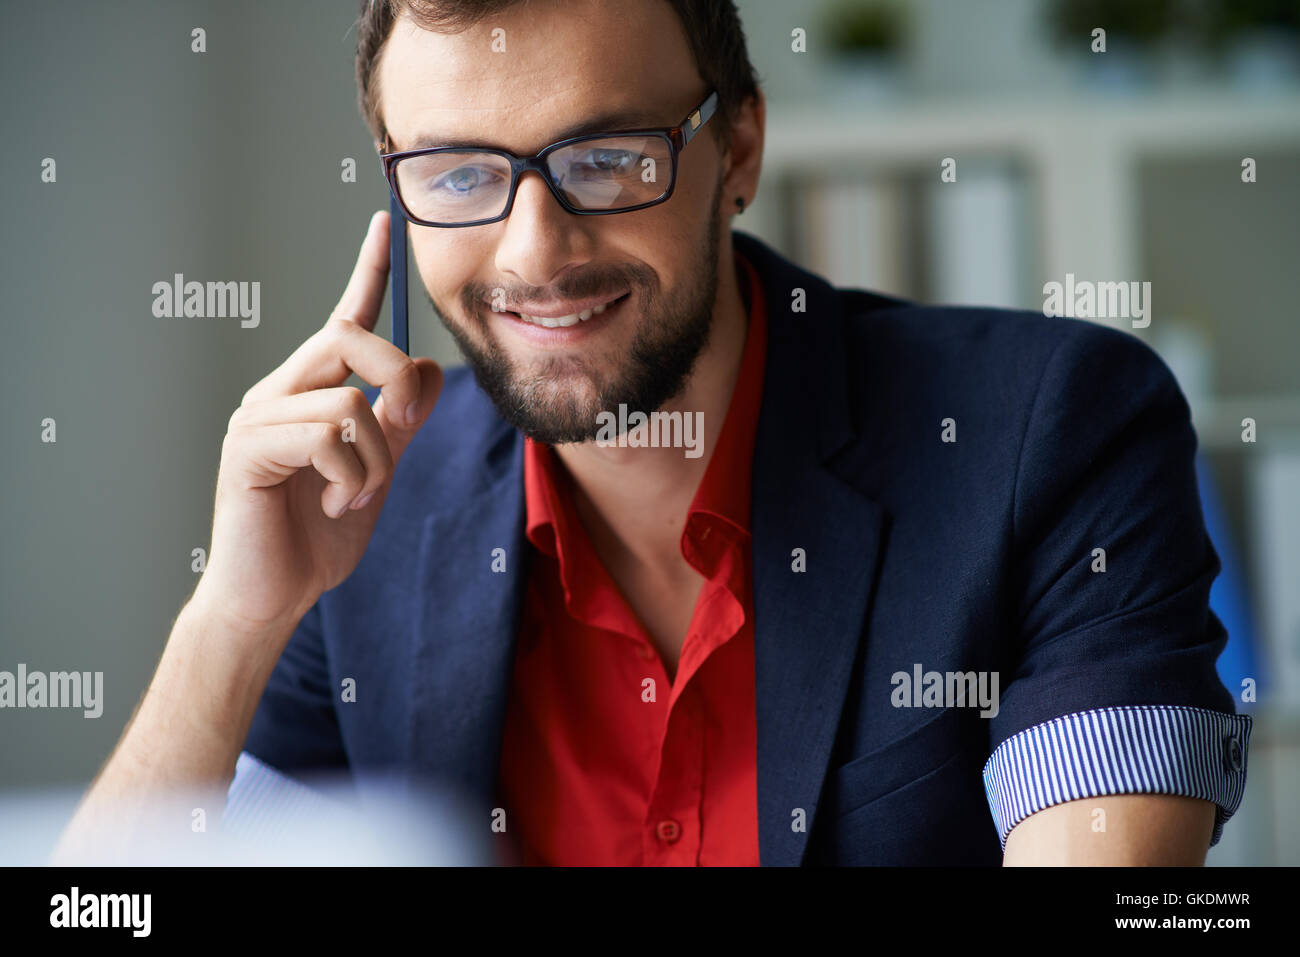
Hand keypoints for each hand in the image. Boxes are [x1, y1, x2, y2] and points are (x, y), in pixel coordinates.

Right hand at [192, 210, 441, 632]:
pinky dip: (348, 475)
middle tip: (398, 435)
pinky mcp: (246, 448)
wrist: (275, 596)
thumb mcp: (377, 469)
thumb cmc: (319, 533)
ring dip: (375, 459)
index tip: (386, 223)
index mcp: (309, 391)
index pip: (342, 320)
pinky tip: (331, 500)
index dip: (366, 272)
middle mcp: (278, 391)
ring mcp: (256, 416)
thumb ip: (399, 422)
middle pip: (352, 339)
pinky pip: (326, 434)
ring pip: (349, 400)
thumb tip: (426, 370)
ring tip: (353, 493)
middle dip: (397, 386)